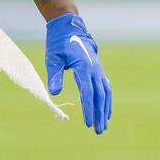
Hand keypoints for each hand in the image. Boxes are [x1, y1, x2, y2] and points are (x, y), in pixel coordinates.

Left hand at [45, 13, 111, 134]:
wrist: (69, 29)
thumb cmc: (58, 44)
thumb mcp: (53, 58)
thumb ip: (54, 75)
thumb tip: (54, 93)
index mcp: (84, 66)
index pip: (88, 92)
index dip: (88, 108)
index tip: (87, 123)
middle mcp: (95, 69)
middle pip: (100, 95)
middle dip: (99, 114)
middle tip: (98, 131)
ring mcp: (98, 70)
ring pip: (105, 93)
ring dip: (105, 109)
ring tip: (103, 125)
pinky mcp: (98, 70)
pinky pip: (105, 88)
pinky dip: (106, 101)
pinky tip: (106, 111)